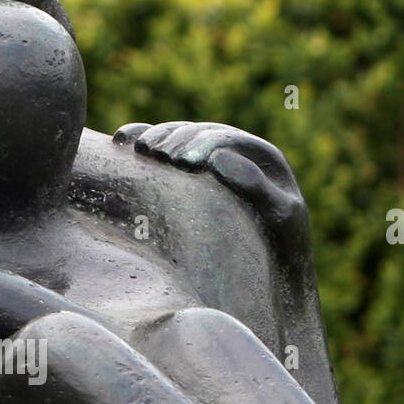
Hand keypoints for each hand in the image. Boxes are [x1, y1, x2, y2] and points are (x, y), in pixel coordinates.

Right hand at [113, 120, 308, 247]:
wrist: (274, 269)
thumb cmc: (281, 246)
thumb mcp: (281, 217)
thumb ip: (257, 187)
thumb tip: (220, 159)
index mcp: (261, 156)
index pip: (226, 139)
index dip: (202, 144)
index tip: (182, 162)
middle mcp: (235, 151)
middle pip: (198, 133)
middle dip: (176, 140)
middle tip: (156, 156)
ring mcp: (209, 159)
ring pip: (179, 136)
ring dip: (157, 139)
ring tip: (141, 152)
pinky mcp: (188, 171)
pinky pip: (164, 148)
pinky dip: (142, 139)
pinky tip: (122, 140)